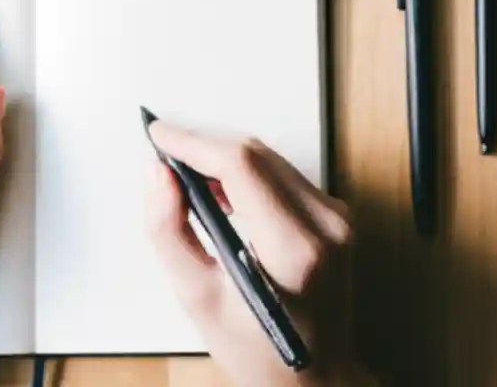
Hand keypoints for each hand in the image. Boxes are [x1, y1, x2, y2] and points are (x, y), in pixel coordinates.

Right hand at [144, 123, 370, 386]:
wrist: (318, 378)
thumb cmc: (262, 353)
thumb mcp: (196, 298)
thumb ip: (169, 230)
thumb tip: (159, 176)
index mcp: (295, 250)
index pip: (239, 166)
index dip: (192, 142)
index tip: (158, 134)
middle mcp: (326, 226)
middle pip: (254, 154)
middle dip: (203, 147)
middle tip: (163, 157)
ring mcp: (337, 218)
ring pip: (268, 159)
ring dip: (224, 160)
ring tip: (186, 179)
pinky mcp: (336, 215)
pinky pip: (283, 175)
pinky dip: (247, 174)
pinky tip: (221, 193)